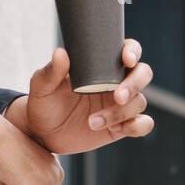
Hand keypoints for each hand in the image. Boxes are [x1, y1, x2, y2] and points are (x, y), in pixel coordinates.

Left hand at [14, 38, 154, 154]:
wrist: (43, 134)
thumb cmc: (44, 103)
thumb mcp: (42, 86)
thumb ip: (51, 71)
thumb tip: (61, 53)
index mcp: (101, 65)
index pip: (127, 50)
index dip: (133, 51)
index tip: (126, 59)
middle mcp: (116, 81)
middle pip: (143, 73)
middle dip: (135, 84)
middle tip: (117, 96)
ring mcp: (121, 104)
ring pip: (140, 102)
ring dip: (120, 112)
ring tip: (92, 122)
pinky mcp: (123, 125)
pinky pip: (143, 124)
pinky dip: (135, 126)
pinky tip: (114, 129)